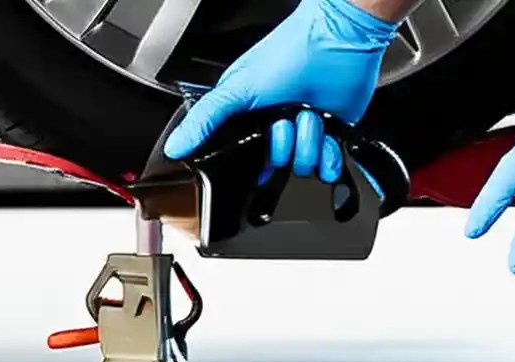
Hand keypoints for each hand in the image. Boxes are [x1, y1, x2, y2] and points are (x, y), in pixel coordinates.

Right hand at [162, 0, 398, 183]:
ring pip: (303, 166)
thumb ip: (204, 120)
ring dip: (309, 140)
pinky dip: (330, 156)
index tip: (256, 142)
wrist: (340, 41)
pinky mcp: (331, 137)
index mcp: (249, 119)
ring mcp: (304, 133)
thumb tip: (174, 147)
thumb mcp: (236, 88)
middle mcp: (275, 128)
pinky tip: (327, 134)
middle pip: (276, 166)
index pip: (242, 159)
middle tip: (286, 116)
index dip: (251, 160)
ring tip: (309, 112)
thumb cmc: (289, 53)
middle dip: (284, 144)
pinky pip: (328, 168)